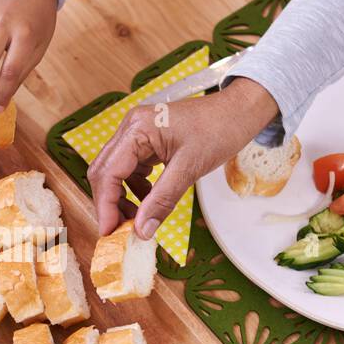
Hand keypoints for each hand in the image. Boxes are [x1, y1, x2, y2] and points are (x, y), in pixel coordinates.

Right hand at [88, 77, 278, 238]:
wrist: (239, 111)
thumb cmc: (219, 129)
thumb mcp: (189, 168)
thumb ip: (161, 200)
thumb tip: (141, 230)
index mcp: (137, 129)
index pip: (108, 172)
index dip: (106, 205)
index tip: (110, 232)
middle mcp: (131, 128)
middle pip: (104, 172)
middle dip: (110, 203)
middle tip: (121, 230)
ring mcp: (138, 134)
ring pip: (116, 172)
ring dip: (122, 198)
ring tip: (138, 220)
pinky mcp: (148, 141)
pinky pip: (132, 169)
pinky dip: (136, 189)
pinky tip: (150, 202)